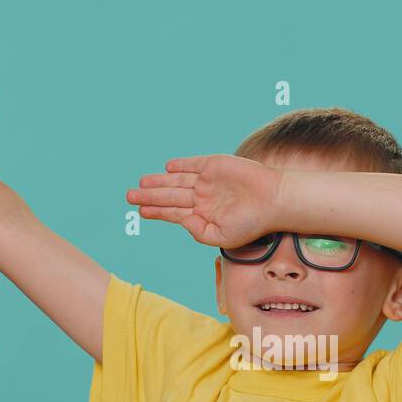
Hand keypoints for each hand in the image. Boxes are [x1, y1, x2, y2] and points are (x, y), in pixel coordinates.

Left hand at [125, 154, 283, 247]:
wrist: (273, 201)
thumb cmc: (252, 224)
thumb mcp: (221, 237)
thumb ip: (198, 231)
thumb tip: (180, 221)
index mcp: (204, 215)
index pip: (174, 212)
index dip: (156, 211)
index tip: (140, 212)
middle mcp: (203, 197)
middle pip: (171, 195)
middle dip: (149, 196)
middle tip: (128, 196)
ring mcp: (208, 181)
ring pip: (178, 180)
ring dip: (159, 181)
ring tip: (140, 183)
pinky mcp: (215, 165)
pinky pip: (193, 164)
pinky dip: (180, 165)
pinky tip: (167, 167)